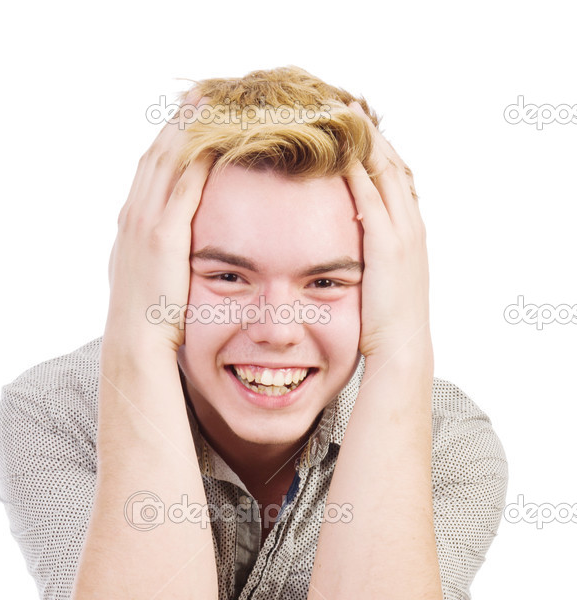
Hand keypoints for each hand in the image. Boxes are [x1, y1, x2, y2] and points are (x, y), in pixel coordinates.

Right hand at [104, 91, 212, 357]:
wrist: (135, 347)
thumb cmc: (149, 327)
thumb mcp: (150, 286)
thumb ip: (159, 262)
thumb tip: (172, 258)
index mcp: (130, 225)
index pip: (150, 170)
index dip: (168, 140)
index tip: (187, 116)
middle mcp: (133, 215)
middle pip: (158, 152)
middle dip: (179, 120)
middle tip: (201, 91)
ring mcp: (145, 222)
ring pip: (169, 157)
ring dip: (190, 125)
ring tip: (212, 96)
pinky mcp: (163, 233)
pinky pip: (184, 180)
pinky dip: (201, 152)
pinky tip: (221, 132)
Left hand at [344, 103, 431, 364]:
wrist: (402, 350)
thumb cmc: (384, 327)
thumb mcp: (380, 284)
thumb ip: (370, 260)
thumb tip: (346, 250)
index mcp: (410, 232)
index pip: (394, 177)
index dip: (376, 147)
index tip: (355, 123)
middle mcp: (410, 225)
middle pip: (390, 162)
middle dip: (369, 131)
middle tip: (345, 101)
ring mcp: (401, 232)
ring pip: (382, 169)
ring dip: (362, 138)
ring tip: (339, 108)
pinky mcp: (386, 243)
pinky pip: (368, 194)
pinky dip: (355, 168)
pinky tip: (337, 147)